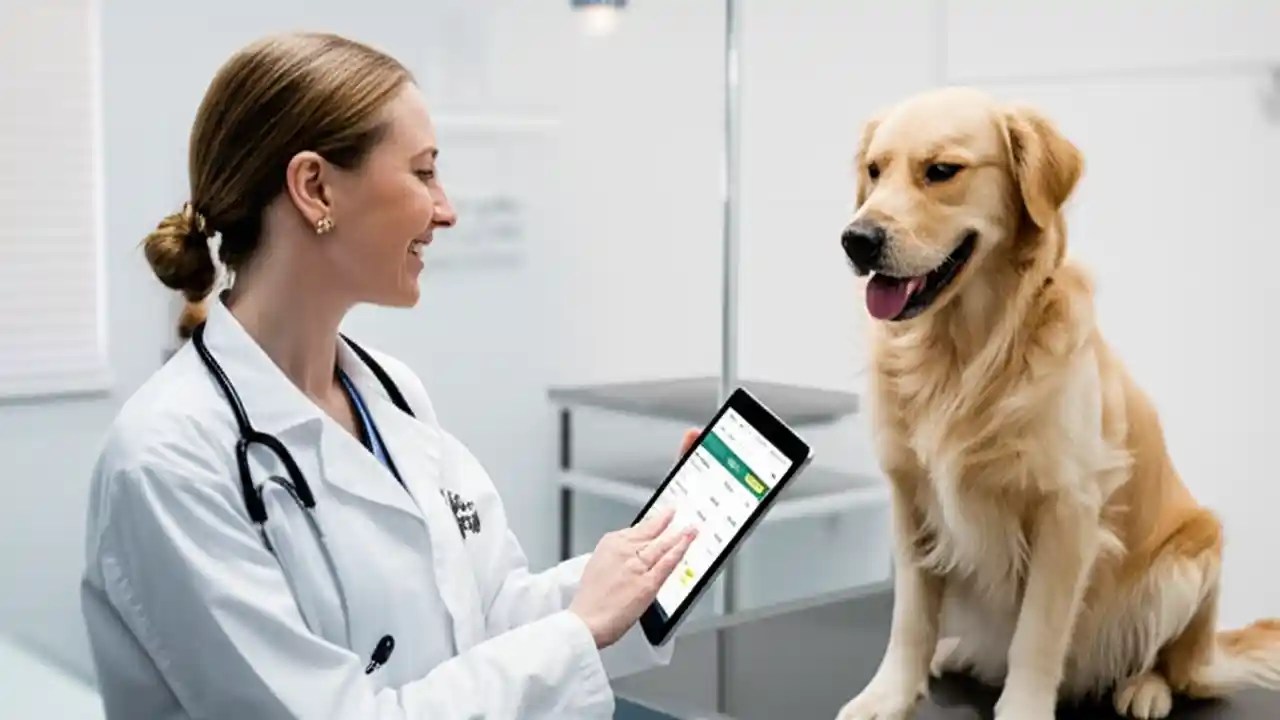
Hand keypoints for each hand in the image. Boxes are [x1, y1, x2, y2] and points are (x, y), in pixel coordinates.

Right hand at [569, 507, 696, 647]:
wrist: (585, 621)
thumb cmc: (589, 600)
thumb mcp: (597, 567)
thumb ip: (616, 557)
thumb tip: (633, 554)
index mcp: (610, 545)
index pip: (637, 528)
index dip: (652, 521)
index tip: (661, 516)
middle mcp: (624, 551)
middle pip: (651, 533)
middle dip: (666, 522)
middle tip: (677, 514)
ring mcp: (637, 566)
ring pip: (662, 545)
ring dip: (679, 534)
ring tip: (690, 528)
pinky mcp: (648, 583)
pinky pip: (668, 563)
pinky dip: (680, 551)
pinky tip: (687, 544)